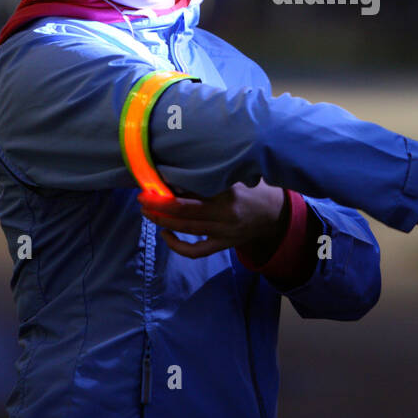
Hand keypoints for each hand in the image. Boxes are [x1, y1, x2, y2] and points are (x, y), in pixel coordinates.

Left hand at [141, 181, 286, 258]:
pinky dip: (178, 246)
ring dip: (163, 220)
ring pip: (187, 229)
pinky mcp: (223, 244)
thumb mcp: (238, 174)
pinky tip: (165, 234)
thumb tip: (179, 167)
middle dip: (159, 205)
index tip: (152, 182)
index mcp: (230, 193)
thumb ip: (214, 173)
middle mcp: (226, 215)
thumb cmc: (253, 187)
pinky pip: (197, 251)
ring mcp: (224, 232)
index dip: (169, 189)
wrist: (275, 213)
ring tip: (147, 211)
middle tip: (142, 198)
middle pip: (185, 212)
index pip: (193, 192)